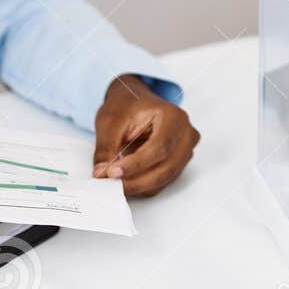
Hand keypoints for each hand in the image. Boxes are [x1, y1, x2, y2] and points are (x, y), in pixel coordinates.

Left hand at [92, 74, 199, 197]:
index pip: (159, 147)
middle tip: (109, 183)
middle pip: (165, 168)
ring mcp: (185, 150)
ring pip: (164, 179)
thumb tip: (102, 173)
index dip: (136, 164)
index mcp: (174, 117)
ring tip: (114, 182)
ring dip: (138, 186)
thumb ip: (106, 148)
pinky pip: (161, 182)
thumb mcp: (110, 120)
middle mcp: (186, 134)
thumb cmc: (127, 106)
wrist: (135, 102)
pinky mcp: (178, 163)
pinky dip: (142, 186)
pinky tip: (125, 180)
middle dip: (135, 181)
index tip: (112, 172)